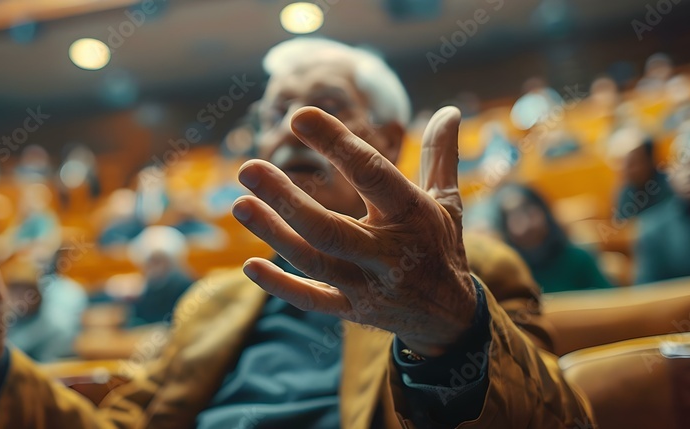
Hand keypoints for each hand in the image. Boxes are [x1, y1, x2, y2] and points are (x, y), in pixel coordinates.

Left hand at [231, 106, 474, 356]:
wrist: (450, 319)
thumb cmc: (439, 246)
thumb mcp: (446, 202)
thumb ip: (441, 156)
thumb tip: (450, 110)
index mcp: (411, 215)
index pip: (372, 175)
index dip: (337, 145)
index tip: (300, 117)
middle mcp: (388, 253)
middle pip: (329, 227)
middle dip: (286, 199)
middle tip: (248, 168)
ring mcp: (368, 286)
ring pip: (314, 261)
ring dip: (274, 233)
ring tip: (239, 204)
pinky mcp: (352, 310)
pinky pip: (312, 300)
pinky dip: (280, 286)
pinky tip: (249, 264)